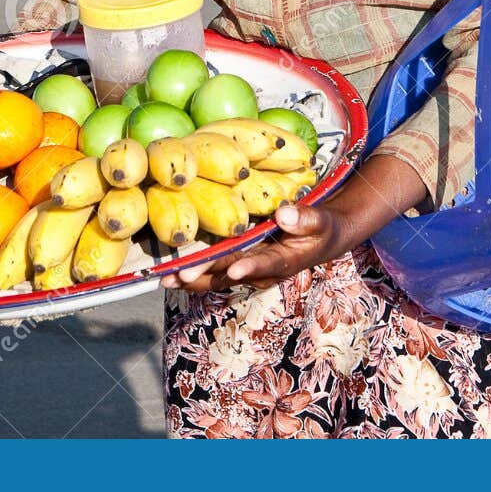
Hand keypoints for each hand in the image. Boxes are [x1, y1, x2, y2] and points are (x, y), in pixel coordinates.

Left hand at [162, 201, 346, 292]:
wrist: (321, 240)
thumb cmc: (322, 229)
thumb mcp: (322, 222)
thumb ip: (306, 219)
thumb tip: (284, 213)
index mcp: (286, 261)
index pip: (267, 264)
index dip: (251, 267)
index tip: (236, 270)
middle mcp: (264, 269)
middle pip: (233, 272)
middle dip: (208, 273)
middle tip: (184, 274)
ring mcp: (250, 268)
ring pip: (220, 275)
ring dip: (194, 278)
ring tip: (168, 279)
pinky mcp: (241, 262)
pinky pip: (216, 270)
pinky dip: (196, 272)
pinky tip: (172, 274)